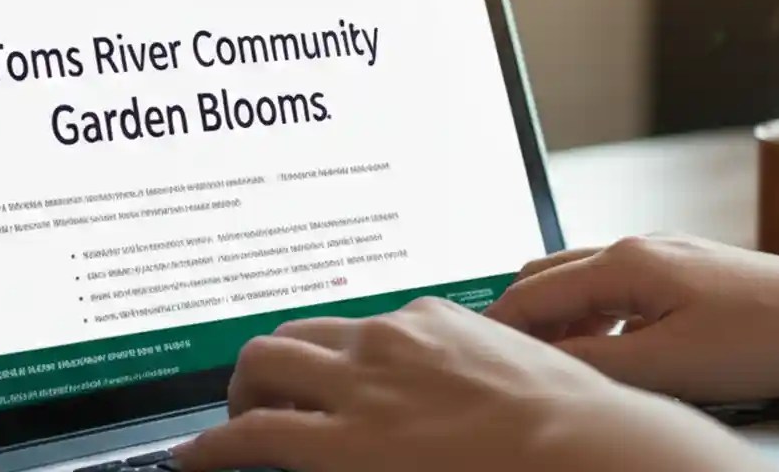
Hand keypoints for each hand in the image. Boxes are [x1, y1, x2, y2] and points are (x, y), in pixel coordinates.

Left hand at [172, 297, 770, 471]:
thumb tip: (461, 394)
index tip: (322, 373)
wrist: (580, 449)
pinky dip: (214, 445)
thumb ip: (473, 369)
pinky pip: (252, 433)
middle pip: (296, 333)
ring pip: (263, 366)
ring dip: (239, 393)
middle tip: (261, 396)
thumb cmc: (571, 422)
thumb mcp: (516, 376)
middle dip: (268, 364)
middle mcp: (386, 339)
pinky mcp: (341, 439)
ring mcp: (360, 386)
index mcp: (432, 320)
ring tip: (230, 425)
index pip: (357, 327)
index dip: (328, 354)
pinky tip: (198, 460)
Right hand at [488, 235, 778, 401]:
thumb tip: (546, 363)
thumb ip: (597, 363)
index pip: (534, 292)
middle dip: (522, 315)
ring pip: (587, 283)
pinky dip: (600, 319)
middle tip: (503, 358)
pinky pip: (623, 292)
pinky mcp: (691, 274)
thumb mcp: (669, 364)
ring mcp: (668, 256)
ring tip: (552, 360)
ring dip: (562, 318)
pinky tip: (612, 350)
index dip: (498, 324)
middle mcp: (640, 247)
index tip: (471, 350)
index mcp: (625, 261)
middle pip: (552, 276)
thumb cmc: (768, 337)